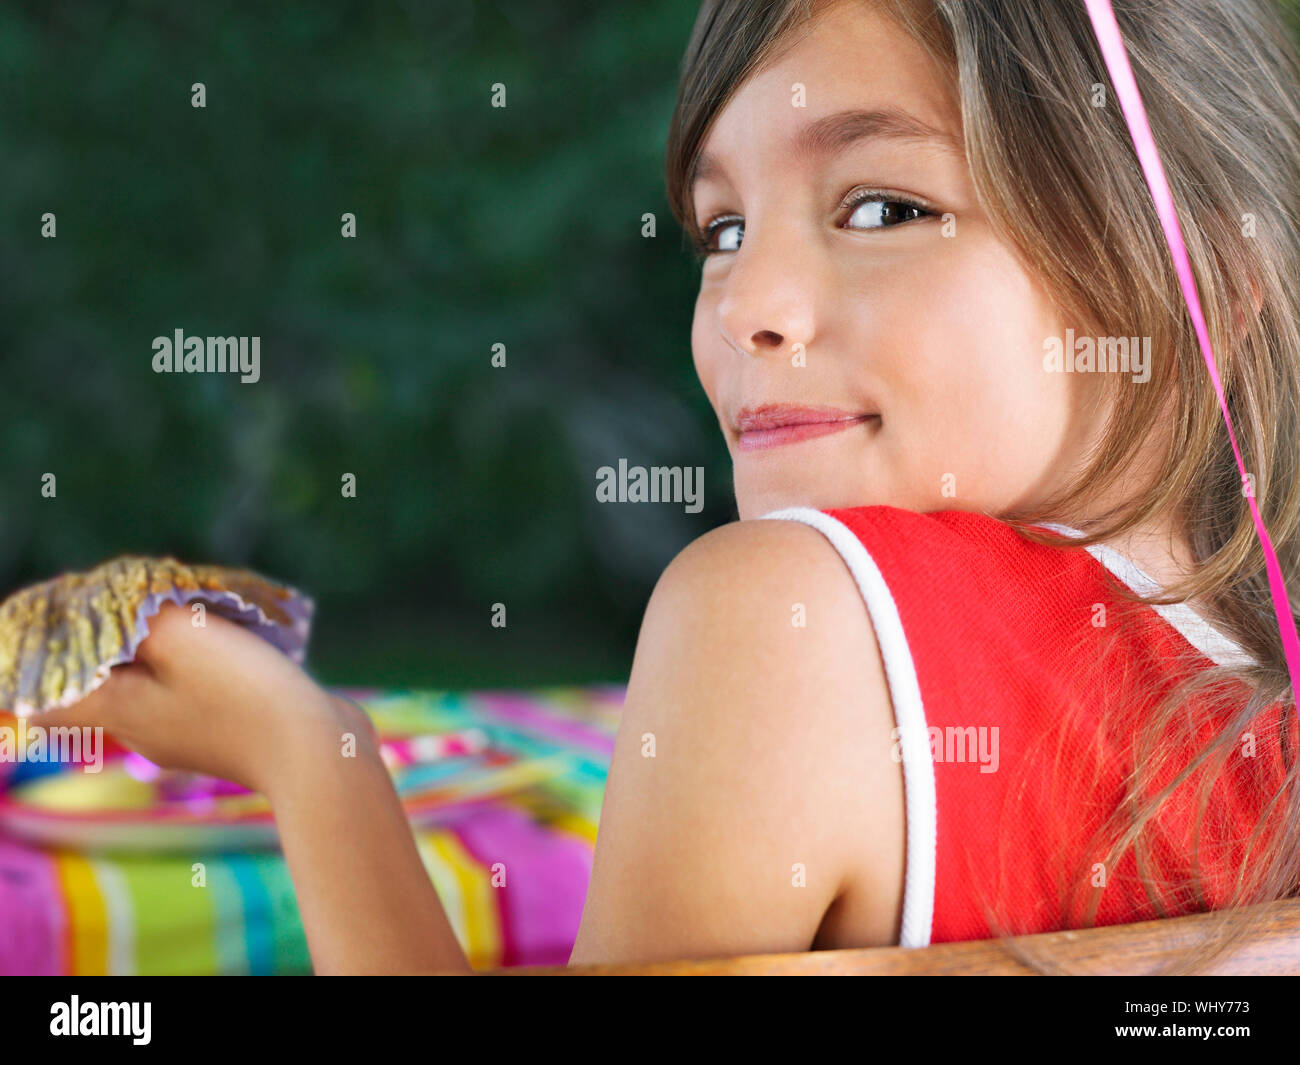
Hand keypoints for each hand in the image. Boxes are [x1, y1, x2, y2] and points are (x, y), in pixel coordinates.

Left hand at [36, 602, 360, 793]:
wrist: (317, 752)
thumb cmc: (243, 692)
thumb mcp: (180, 637)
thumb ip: (134, 617)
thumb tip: (114, 610)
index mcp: (119, 713)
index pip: (49, 700)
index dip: (44, 664)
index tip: (58, 627)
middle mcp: (144, 732)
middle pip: (104, 686)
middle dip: (109, 642)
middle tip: (127, 602)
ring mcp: (188, 737)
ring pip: (153, 686)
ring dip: (162, 649)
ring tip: (188, 612)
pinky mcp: (230, 734)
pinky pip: (196, 692)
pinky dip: (200, 664)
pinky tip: (231, 643)